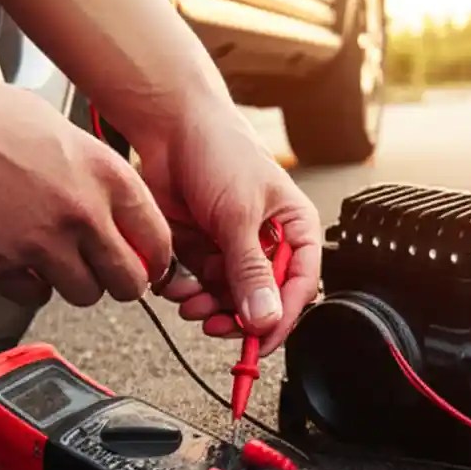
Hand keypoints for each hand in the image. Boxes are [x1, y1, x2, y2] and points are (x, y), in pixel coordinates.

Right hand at [0, 66, 171, 307]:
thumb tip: (104, 199)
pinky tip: (10, 257)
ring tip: (46, 258)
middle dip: (116, 282)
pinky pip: (32, 295)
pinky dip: (25, 284)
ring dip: (69, 283)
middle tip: (100, 273)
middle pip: (127, 281)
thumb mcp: (51, 126)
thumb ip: (86, 170)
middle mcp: (78, 211)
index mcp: (100, 172)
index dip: (152, 257)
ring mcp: (38, 243)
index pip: (156, 237)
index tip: (143, 263)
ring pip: (83, 295)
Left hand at [135, 103, 321, 355]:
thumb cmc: (220, 151)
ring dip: (207, 306)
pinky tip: (176, 285)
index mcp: (295, 230)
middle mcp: (266, 243)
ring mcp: (232, 248)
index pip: (300, 287)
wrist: (170, 127)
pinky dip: (186, 291)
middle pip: (261, 300)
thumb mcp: (239, 215)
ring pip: (226, 298)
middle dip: (237, 316)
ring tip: (190, 302)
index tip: (259, 342)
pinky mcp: (200, 249)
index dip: (282, 318)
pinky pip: (198, 286)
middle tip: (214, 325)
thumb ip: (250, 271)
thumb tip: (265, 319)